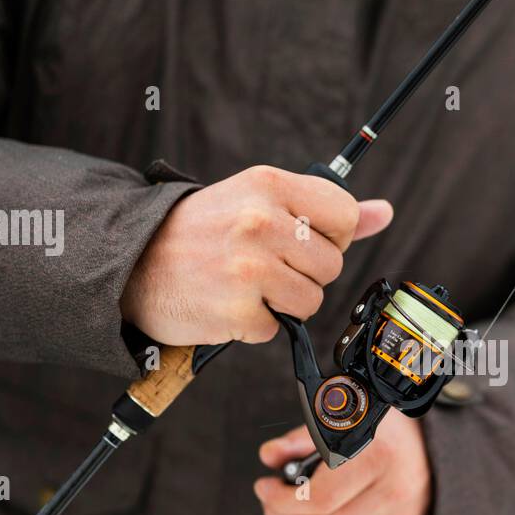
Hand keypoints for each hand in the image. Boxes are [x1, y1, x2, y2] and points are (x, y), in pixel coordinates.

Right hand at [121, 165, 393, 345]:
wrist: (130, 263)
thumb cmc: (201, 232)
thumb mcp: (258, 201)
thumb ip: (324, 209)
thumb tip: (384, 213)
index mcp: (269, 185)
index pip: (344, 216)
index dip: (328, 236)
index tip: (297, 239)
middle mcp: (261, 222)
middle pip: (330, 265)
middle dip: (302, 273)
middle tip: (260, 264)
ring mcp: (249, 269)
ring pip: (311, 301)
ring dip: (283, 303)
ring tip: (245, 284)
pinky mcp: (237, 312)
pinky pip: (277, 329)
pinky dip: (255, 325)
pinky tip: (227, 303)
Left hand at [254, 411, 431, 514]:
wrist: (435, 449)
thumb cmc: (382, 428)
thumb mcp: (345, 417)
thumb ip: (303, 437)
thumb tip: (269, 457)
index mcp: (381, 459)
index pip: (317, 500)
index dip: (278, 499)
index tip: (263, 486)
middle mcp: (395, 498)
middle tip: (270, 504)